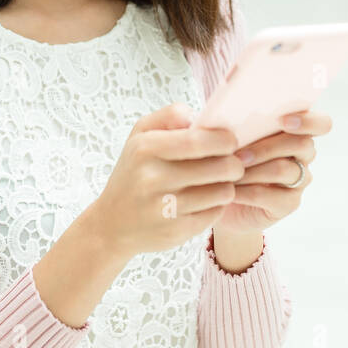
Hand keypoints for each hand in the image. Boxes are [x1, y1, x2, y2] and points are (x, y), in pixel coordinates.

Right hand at [88, 103, 243, 260]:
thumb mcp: (141, 135)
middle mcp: (153, 179)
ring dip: (228, 185)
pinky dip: (217, 205)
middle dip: (235, 164)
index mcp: (146, 149)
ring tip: (218, 182)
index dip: (224, 140)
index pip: (198, 140)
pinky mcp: (176, 231)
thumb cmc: (135, 171)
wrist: (112, 223)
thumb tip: (198, 117)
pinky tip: (205, 200)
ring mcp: (165, 208)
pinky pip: (216, 213)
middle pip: (220, 167)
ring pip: (224, 192)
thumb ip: (170, 115)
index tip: (230, 141)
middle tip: (233, 163)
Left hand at [211, 109, 329, 234]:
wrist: (219, 196)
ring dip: (253, 170)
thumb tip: (229, 100)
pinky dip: (247, 191)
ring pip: (284, 169)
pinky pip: (272, 196)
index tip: (284, 121)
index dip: (309, 121)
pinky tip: (229, 190)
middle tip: (239, 155)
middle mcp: (303, 155)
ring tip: (229, 172)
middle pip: (302, 145)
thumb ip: (238, 118)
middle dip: (268, 147)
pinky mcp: (288, 203)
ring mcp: (299, 180)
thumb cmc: (226, 157)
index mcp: (295, 130)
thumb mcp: (230, 134)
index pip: (321, 124)